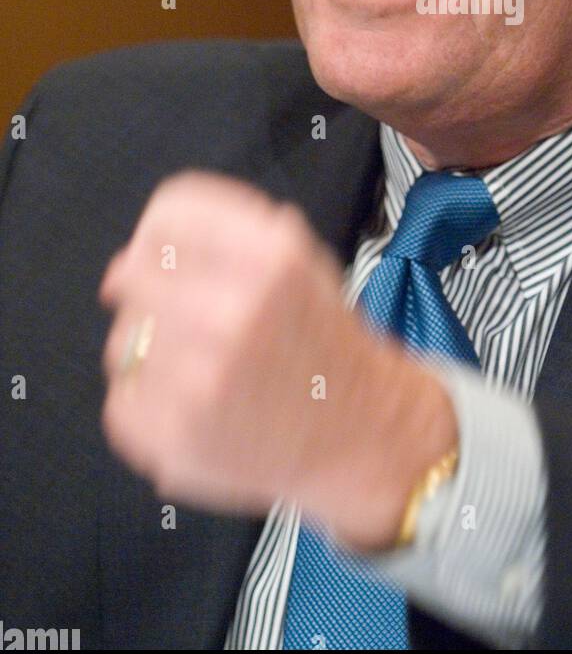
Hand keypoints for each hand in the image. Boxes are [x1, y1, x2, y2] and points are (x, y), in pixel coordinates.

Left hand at [99, 170, 457, 549]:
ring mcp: (201, 381)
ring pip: (123, 342)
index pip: (168, 215)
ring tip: (199, 367)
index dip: (159, 233)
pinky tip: (196, 405)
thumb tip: (139, 249)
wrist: (365, 430)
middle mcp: (232, 313)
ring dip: (151, 351)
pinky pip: (124, 401)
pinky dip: (151, 404)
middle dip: (152, 293)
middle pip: (132, 274)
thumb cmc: (325, 342)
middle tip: (183, 318)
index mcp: (270, 257)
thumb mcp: (302, 259)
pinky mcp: (177, 438)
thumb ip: (230, 234)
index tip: (163, 254)